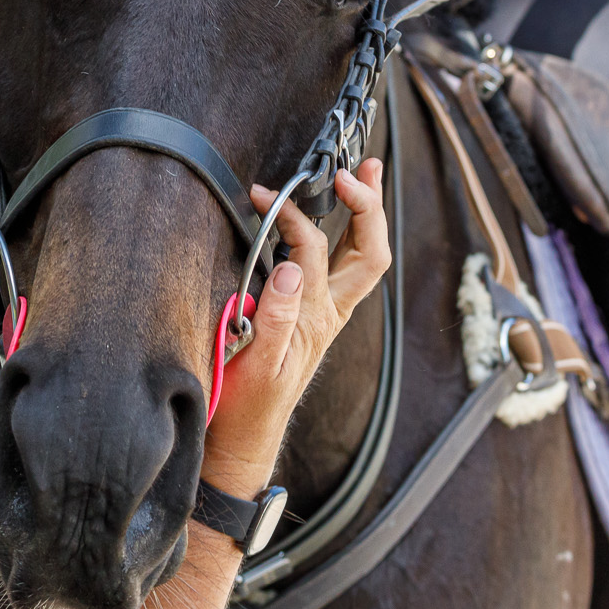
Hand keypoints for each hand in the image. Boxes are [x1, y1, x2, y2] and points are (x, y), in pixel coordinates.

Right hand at [202, 161, 389, 496]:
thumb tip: (289, 268)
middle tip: (354, 168)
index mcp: (314, 320)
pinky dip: (343, 233)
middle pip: (367, 250)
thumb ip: (274, 318)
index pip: (314, 252)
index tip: (270, 196)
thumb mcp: (256, 365)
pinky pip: (340, 268)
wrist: (241, 440)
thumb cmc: (244, 407)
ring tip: (362, 172)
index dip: (295, 218)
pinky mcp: (311, 318)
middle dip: (366, 204)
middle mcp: (328, 314)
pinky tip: (335, 217)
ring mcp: (324, 316)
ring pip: (360, 257)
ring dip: (365, 214)